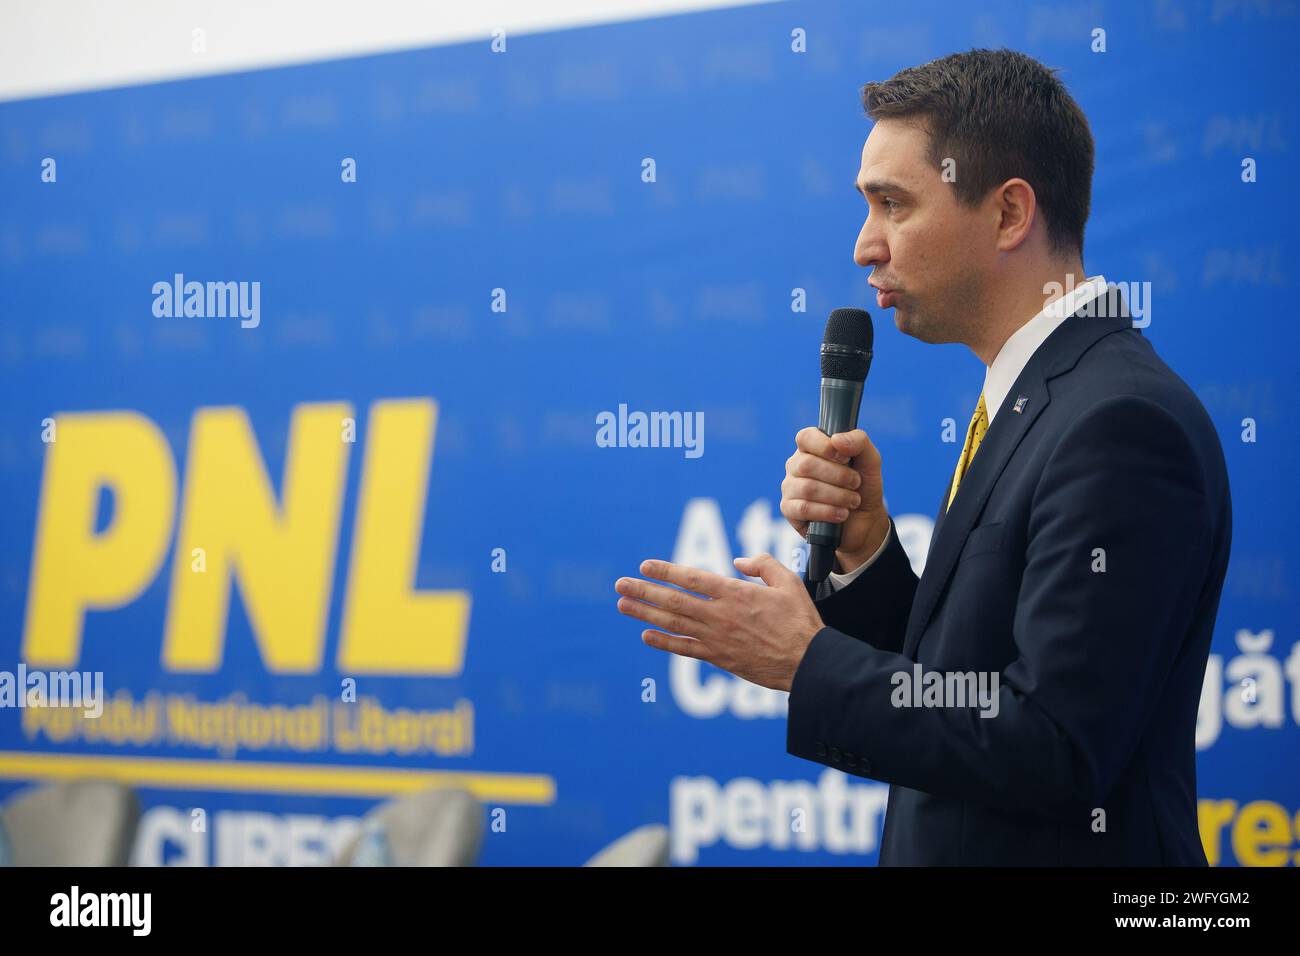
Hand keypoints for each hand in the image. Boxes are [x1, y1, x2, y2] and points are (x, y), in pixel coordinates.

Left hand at [614, 553, 824, 691]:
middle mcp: (720, 614)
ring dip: (645, 614)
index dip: (666, 571)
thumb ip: (763, 565)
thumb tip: (739, 561)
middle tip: (621, 585)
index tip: (645, 565)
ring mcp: (717, 638)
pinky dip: (664, 643)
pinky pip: (685, 649)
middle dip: (644, 591)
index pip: (692, 578)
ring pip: (673, 624)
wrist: (807, 662)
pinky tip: (645, 636)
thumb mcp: (788, 582)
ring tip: (623, 606)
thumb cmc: (800, 621)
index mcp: (736, 593)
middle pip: (674, 600)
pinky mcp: (719, 658)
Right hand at [781, 427, 888, 571]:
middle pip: (807, 464)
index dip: (825, 446)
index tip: (846, 458)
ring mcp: (790, 488)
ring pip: (807, 488)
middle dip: (838, 476)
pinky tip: (842, 514)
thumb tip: (836, 440)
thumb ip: (859, 441)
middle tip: (856, 483)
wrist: (865, 520)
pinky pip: (803, 508)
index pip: (805, 437)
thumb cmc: (863, 486)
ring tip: (853, 501)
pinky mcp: (789, 510)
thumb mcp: (870, 459)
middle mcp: (796, 466)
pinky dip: (828, 512)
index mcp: (811, 448)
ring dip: (838, 496)